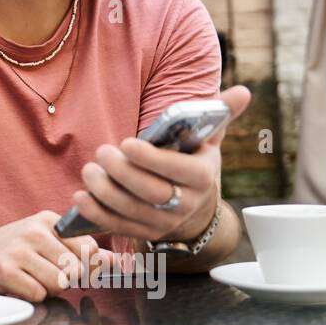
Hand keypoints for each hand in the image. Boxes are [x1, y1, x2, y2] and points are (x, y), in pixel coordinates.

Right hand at [0, 210, 111, 302]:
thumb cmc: (18, 251)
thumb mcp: (50, 242)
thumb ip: (84, 251)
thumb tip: (115, 261)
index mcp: (48, 220)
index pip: (90, 249)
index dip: (83, 265)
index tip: (67, 264)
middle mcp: (33, 231)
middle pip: (76, 270)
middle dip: (65, 279)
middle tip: (46, 273)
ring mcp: (17, 250)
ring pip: (58, 284)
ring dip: (48, 289)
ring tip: (32, 278)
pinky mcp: (3, 270)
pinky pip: (37, 294)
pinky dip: (32, 296)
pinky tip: (19, 284)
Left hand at [69, 85, 251, 243]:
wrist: (193, 206)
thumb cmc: (193, 161)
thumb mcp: (208, 139)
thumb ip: (220, 113)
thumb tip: (243, 91)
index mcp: (202, 177)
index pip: (179, 171)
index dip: (152, 159)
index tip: (127, 142)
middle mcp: (185, 204)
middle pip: (152, 193)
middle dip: (123, 173)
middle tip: (102, 152)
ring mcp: (163, 222)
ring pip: (132, 211)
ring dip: (106, 192)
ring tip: (89, 170)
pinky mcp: (143, 233)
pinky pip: (118, 226)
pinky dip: (97, 214)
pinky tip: (81, 197)